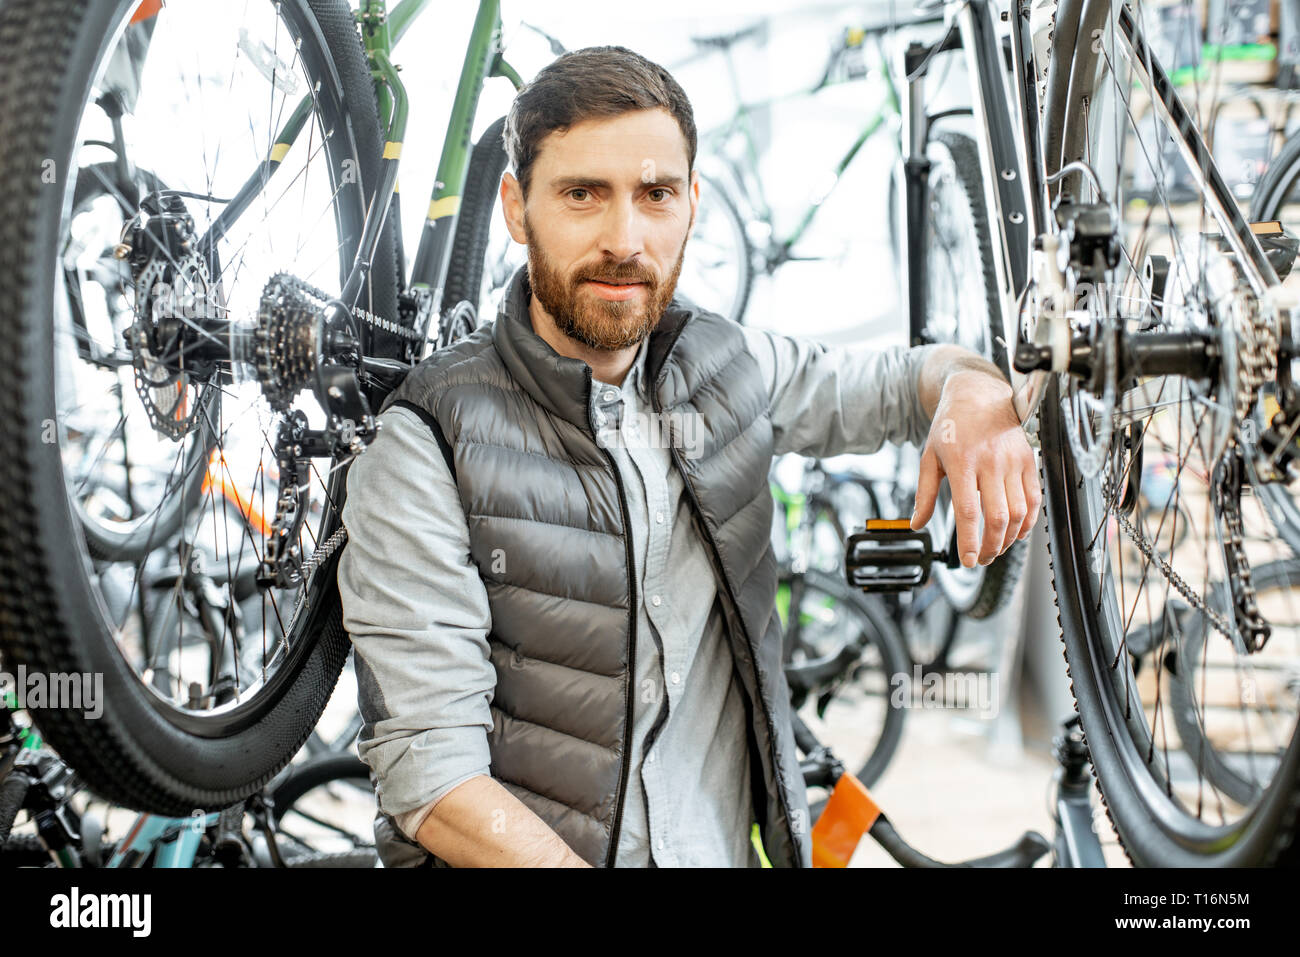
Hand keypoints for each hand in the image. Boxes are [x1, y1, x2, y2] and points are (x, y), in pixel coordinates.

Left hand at [909, 369, 1040, 567]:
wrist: (978, 395)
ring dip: (1009, 538)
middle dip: (991, 547)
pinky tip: (1016, 532)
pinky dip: (1028, 521)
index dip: (970, 541)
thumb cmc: (951, 426)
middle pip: (997, 517)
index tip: (968, 560)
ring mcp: (1013, 462)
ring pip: (1018, 512)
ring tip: (997, 548)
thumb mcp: (929, 457)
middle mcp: (990, 463)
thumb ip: (925, 494)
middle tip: (982, 559)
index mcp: (962, 463)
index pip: (969, 512)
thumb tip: (916, 524)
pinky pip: (1034, 498)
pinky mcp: (1029, 461)